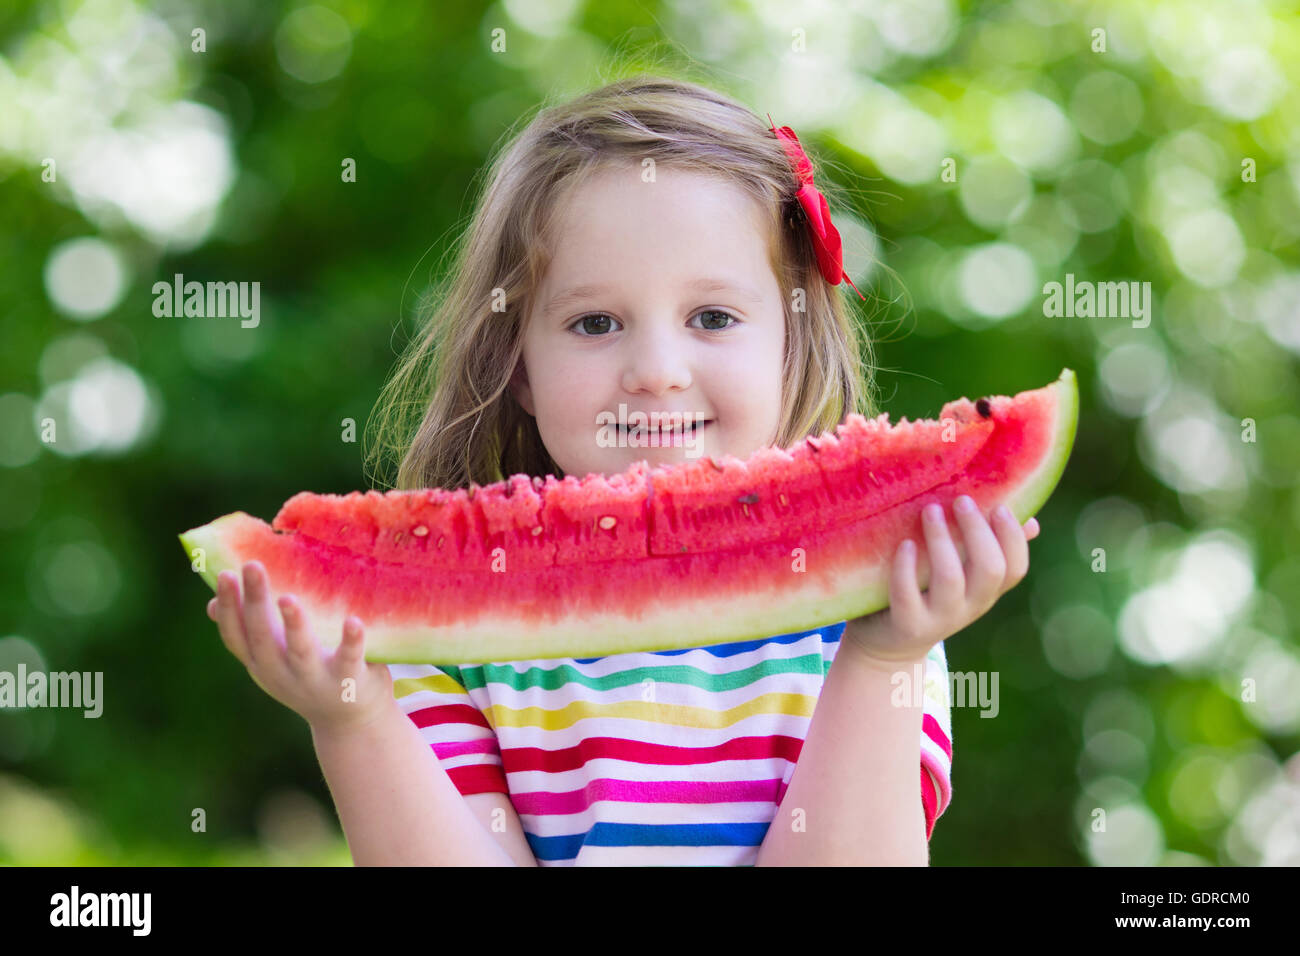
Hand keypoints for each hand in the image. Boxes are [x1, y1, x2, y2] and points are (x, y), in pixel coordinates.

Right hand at [207, 560, 395, 733]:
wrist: (350, 722)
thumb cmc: (309, 676)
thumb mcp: (273, 660)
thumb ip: (248, 634)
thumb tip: (210, 603)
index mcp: (262, 663)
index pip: (236, 635)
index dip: (228, 607)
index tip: (225, 574)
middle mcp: (282, 673)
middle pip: (262, 637)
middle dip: (255, 602)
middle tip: (252, 565)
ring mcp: (315, 680)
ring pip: (300, 651)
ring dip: (293, 625)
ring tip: (288, 598)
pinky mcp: (349, 681)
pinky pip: (349, 659)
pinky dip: (351, 641)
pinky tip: (353, 620)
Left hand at [844, 497, 1038, 667]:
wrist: (888, 643)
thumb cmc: (926, 593)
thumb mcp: (961, 572)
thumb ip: (988, 547)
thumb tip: (1031, 521)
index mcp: (986, 591)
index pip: (1015, 569)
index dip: (1013, 538)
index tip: (999, 506)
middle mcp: (970, 606)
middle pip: (990, 570)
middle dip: (978, 531)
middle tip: (961, 500)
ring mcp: (939, 619)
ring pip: (950, 579)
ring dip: (941, 540)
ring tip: (930, 510)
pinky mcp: (907, 624)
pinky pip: (908, 594)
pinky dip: (906, 567)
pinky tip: (905, 544)